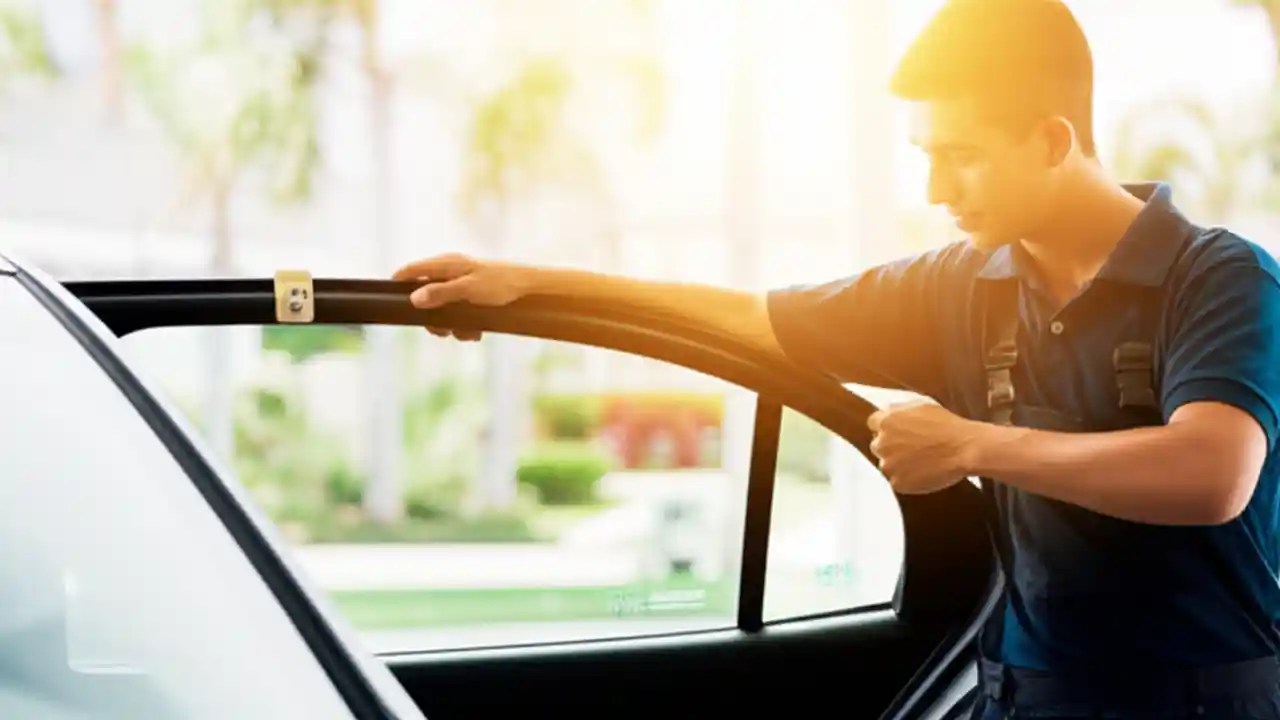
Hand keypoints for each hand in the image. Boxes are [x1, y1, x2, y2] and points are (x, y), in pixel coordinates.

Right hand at [392, 253, 528, 341]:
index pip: (411, 270)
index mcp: (445, 264)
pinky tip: (476, 331)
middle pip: (424, 296)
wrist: (529, 287)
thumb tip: (414, 298)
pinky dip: (464, 324)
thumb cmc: (500, 283)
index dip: (399, 285)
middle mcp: (449, 272)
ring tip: (467, 332)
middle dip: (433, 318)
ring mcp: (458, 284)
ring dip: (452, 325)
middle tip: (442, 331)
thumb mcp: (468, 289)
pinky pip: (457, 313)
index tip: (394, 305)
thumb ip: (441, 293)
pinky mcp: (469, 296)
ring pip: (442, 309)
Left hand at [867, 399, 984, 494]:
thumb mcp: (920, 406)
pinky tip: (924, 472)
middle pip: (878, 446)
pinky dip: (908, 479)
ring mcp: (888, 465)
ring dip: (899, 464)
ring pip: (887, 465)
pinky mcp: (898, 483)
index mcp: (885, 422)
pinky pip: (898, 481)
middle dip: (891, 447)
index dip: (887, 428)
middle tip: (913, 449)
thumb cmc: (947, 425)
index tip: (898, 433)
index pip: (874, 424)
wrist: (964, 448)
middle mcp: (882, 443)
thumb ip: (898, 409)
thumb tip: (887, 411)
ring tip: (921, 462)